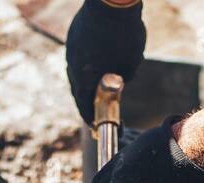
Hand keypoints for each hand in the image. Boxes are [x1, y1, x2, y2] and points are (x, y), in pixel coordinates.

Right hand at [65, 1, 145, 125]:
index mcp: (84, 78)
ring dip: (86, 82)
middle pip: (78, 91)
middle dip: (87, 102)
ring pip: (77, 72)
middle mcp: (73, 66)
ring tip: (97, 87)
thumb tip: (119, 81)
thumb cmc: (124, 35)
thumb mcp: (131, 64)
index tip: (96, 126)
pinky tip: (98, 62)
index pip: (84, 106)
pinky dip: (87, 65)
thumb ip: (123, 78)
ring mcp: (72, 49)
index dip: (91, 118)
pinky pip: (79, 57)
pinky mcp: (74, 35)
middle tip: (95, 110)